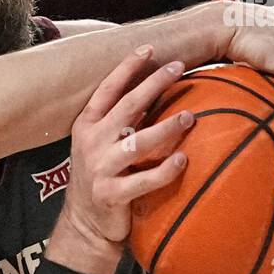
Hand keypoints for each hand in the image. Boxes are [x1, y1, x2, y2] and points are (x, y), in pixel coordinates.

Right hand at [59, 46, 194, 250]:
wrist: (85, 224)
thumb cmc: (101, 178)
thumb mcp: (100, 145)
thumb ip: (120, 122)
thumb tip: (154, 93)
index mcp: (87, 126)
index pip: (107, 90)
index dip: (128, 68)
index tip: (149, 48)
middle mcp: (91, 143)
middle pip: (126, 107)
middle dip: (153, 85)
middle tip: (179, 68)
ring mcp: (100, 169)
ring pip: (137, 142)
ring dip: (165, 128)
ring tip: (189, 117)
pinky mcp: (111, 194)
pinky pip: (143, 180)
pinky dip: (165, 170)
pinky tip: (183, 160)